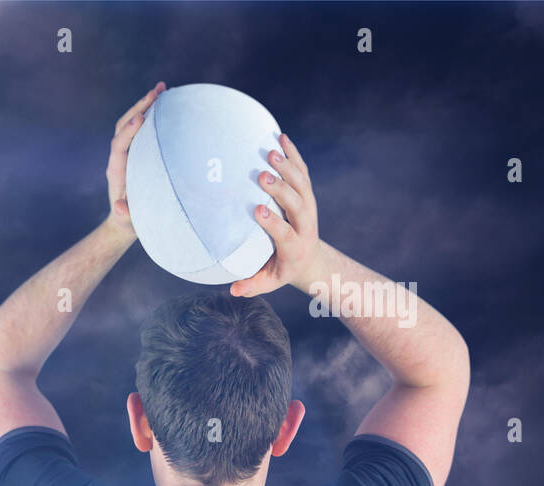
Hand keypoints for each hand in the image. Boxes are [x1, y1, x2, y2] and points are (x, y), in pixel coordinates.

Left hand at [106, 81, 166, 235]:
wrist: (125, 222)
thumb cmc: (130, 222)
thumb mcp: (129, 221)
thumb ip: (125, 215)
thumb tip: (120, 208)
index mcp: (117, 171)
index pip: (119, 146)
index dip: (128, 131)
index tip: (141, 118)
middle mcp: (119, 158)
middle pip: (124, 126)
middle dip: (139, 107)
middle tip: (157, 91)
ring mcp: (127, 153)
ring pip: (132, 124)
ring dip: (144, 105)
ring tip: (162, 89)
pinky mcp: (136, 152)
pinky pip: (141, 129)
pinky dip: (151, 114)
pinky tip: (167, 103)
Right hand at [230, 133, 324, 296]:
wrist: (309, 257)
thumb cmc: (281, 270)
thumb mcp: (269, 282)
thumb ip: (252, 286)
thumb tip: (234, 290)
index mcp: (295, 247)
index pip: (286, 233)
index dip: (274, 222)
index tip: (258, 210)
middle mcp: (305, 224)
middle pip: (296, 203)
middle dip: (280, 188)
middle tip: (261, 176)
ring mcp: (308, 206)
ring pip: (301, 183)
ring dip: (287, 166)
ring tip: (270, 152)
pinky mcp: (307, 194)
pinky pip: (302, 171)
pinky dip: (293, 154)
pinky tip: (281, 138)